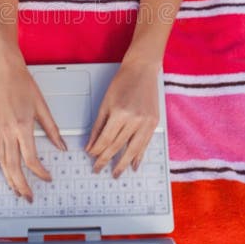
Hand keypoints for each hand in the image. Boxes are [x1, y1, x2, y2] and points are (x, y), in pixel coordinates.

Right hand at [0, 55, 66, 200]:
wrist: (5, 73)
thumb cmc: (24, 85)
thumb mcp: (42, 107)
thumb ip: (52, 129)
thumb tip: (62, 146)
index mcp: (23, 127)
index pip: (31, 158)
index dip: (40, 172)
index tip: (48, 177)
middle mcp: (8, 132)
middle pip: (14, 166)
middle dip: (22, 185)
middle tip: (29, 197)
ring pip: (2, 162)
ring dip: (9, 180)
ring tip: (16, 191)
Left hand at [85, 60, 159, 177]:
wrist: (142, 70)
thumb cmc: (121, 83)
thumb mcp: (105, 103)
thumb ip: (98, 126)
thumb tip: (91, 145)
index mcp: (119, 113)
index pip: (106, 139)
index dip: (97, 151)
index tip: (92, 158)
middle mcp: (134, 119)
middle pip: (117, 146)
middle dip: (106, 160)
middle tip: (99, 170)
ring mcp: (146, 121)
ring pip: (133, 149)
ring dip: (123, 164)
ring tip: (116, 173)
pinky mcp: (153, 122)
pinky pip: (145, 143)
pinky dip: (139, 156)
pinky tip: (134, 165)